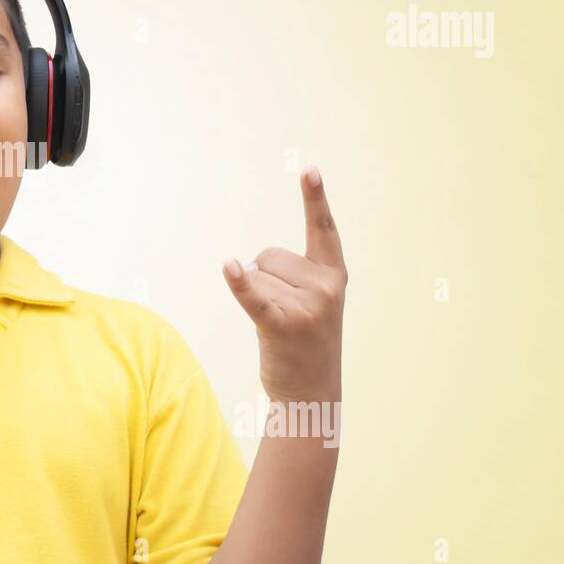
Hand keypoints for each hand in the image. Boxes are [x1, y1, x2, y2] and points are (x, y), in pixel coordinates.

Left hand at [222, 166, 346, 404]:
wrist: (312, 394)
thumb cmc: (305, 341)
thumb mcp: (313, 301)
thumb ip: (292, 274)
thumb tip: (244, 268)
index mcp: (334, 275)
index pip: (322, 228)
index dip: (315, 198)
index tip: (308, 169)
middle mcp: (325, 286)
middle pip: (268, 256)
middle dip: (265, 280)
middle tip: (285, 313)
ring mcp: (307, 307)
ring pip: (254, 277)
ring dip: (257, 299)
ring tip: (278, 326)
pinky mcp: (282, 325)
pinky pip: (254, 297)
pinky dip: (239, 285)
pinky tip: (229, 268)